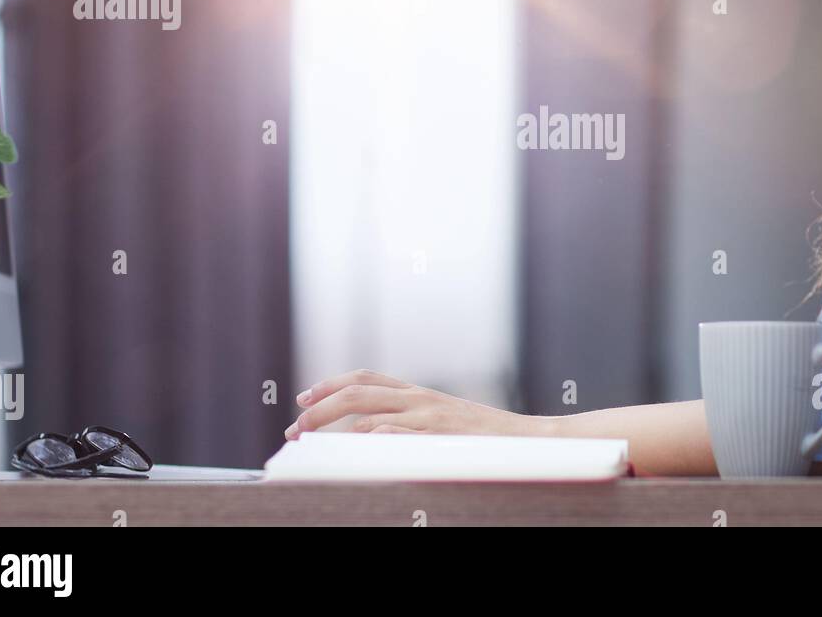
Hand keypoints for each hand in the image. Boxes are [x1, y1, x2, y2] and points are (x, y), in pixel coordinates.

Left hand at [284, 369, 552, 439]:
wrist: (527, 441)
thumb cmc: (483, 437)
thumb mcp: (442, 420)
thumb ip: (410, 418)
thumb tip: (368, 430)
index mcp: (418, 393)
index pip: (365, 379)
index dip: (330, 385)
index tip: (303, 399)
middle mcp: (419, 398)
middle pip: (357, 393)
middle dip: (319, 409)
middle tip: (294, 427)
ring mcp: (429, 416)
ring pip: (370, 410)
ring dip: (332, 424)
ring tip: (308, 440)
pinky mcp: (440, 435)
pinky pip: (399, 432)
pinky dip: (373, 435)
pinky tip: (352, 442)